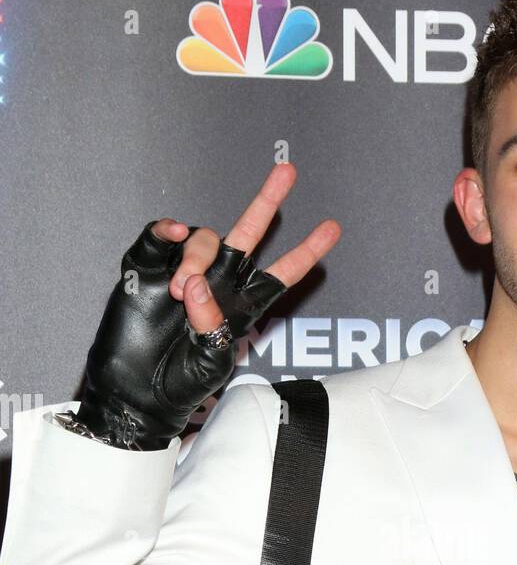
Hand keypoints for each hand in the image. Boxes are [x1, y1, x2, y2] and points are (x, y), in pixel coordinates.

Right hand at [76, 163, 340, 448]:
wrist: (135, 392)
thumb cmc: (180, 385)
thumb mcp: (210, 364)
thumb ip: (212, 326)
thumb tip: (197, 285)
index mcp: (242, 306)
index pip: (281, 274)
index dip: (305, 252)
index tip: (332, 228)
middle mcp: (217, 282)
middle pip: (249, 234)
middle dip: (267, 202)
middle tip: (288, 172)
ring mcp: (183, 272)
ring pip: (203, 239)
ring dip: (197, 257)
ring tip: (184, 290)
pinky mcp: (147, 269)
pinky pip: (159, 236)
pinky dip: (166, 230)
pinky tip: (174, 233)